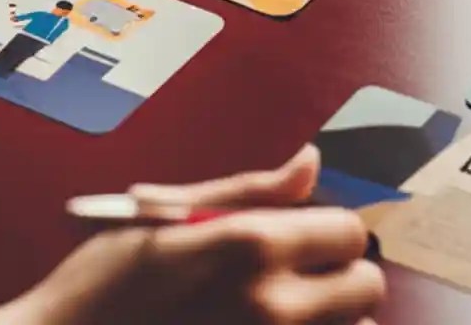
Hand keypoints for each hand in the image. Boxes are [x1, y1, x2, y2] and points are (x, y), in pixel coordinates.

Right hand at [0, 145, 384, 324]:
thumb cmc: (103, 285)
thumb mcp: (168, 217)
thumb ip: (252, 190)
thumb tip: (311, 162)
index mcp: (252, 246)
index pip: (349, 231)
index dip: (327, 233)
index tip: (302, 242)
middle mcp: (273, 306)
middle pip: (367, 288)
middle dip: (339, 280)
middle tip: (294, 284)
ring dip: (332, 324)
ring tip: (281, 317)